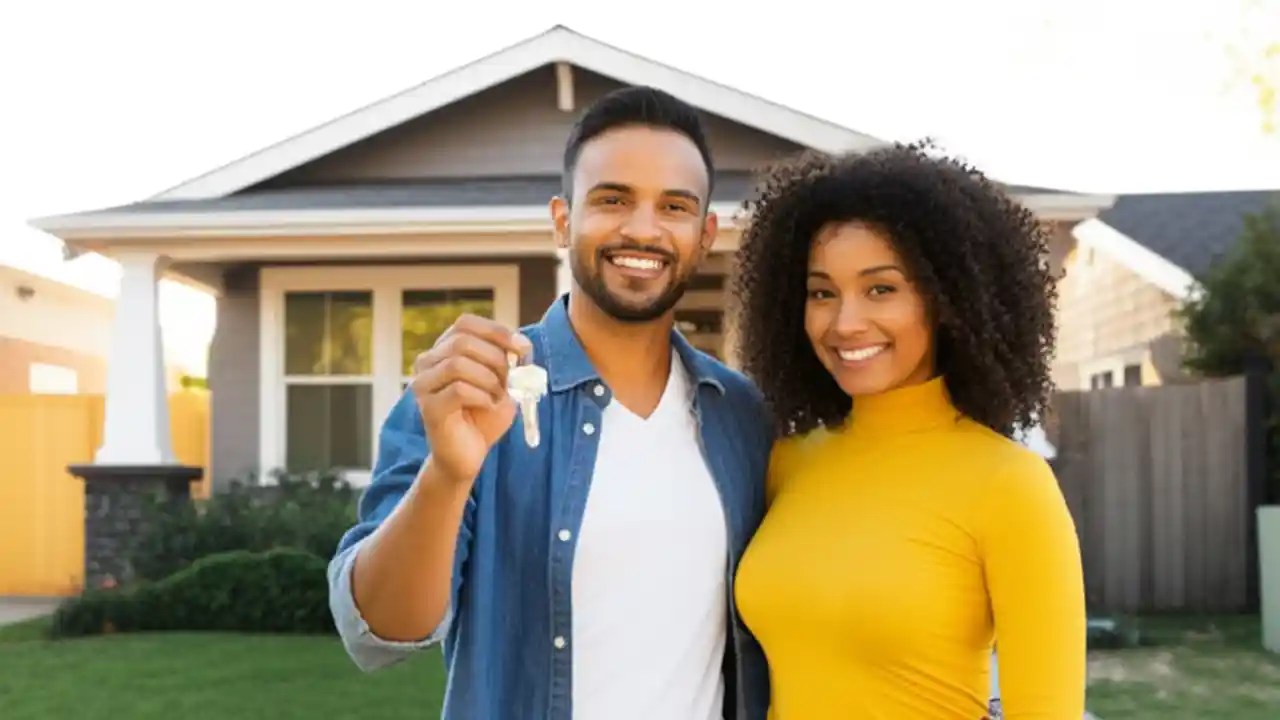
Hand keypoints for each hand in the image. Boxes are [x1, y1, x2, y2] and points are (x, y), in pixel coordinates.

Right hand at [410, 314, 532, 483]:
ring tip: (496, 396)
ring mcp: (423, 385)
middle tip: (508, 380)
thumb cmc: (484, 416)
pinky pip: (459, 390)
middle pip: (462, 341)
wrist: (469, 455)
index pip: (465, 323)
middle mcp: (427, 363)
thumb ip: (509, 362)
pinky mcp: (428, 407)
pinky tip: (487, 407)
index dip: (496, 331)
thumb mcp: (503, 383)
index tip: (522, 347)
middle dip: (495, 358)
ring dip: (488, 380)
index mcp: (444, 350)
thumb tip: (521, 344)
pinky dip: (482, 397)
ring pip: (458, 364)